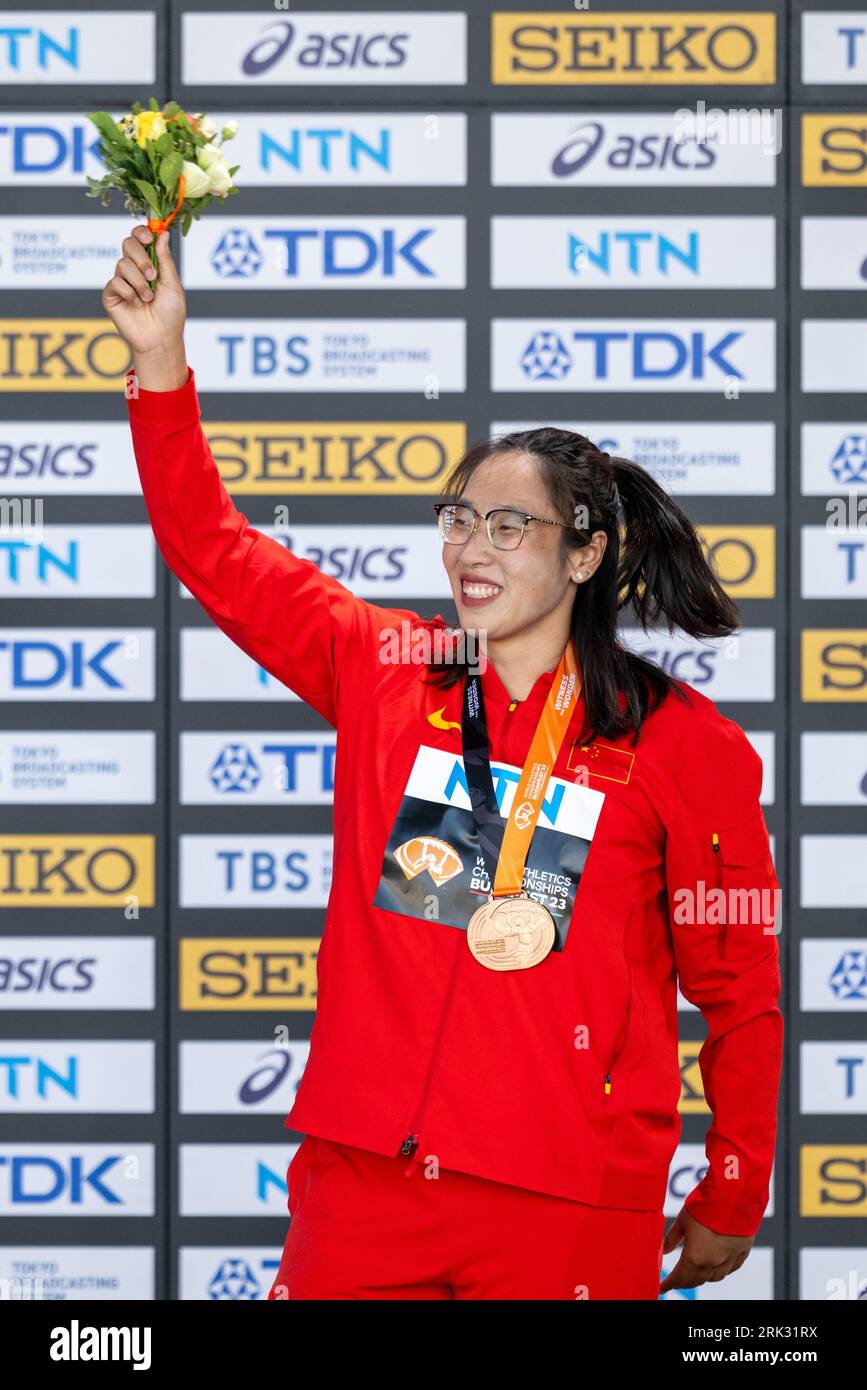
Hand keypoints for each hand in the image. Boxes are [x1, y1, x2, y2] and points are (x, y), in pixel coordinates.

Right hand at [102, 225, 185, 356]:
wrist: (160, 339)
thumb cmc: (170, 314)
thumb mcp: (173, 284)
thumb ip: (165, 259)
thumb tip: (163, 233)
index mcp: (149, 264)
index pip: (139, 238)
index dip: (141, 233)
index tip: (149, 238)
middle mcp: (134, 270)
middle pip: (128, 244)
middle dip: (141, 257)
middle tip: (152, 275)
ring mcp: (121, 281)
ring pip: (123, 264)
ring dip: (139, 282)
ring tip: (148, 299)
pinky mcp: (111, 295)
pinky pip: (115, 282)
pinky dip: (129, 292)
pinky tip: (137, 304)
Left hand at [659, 1206, 753, 1292]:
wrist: (735, 1196)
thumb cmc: (706, 1205)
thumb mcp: (683, 1220)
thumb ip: (672, 1238)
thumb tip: (664, 1250)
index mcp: (695, 1257)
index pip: (679, 1277)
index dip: (669, 1283)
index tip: (662, 1287)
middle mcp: (713, 1264)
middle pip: (696, 1280)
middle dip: (683, 1282)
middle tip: (675, 1281)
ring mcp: (729, 1260)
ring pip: (714, 1277)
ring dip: (701, 1277)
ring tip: (693, 1274)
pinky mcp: (742, 1252)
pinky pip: (730, 1269)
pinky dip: (720, 1270)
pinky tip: (716, 1267)